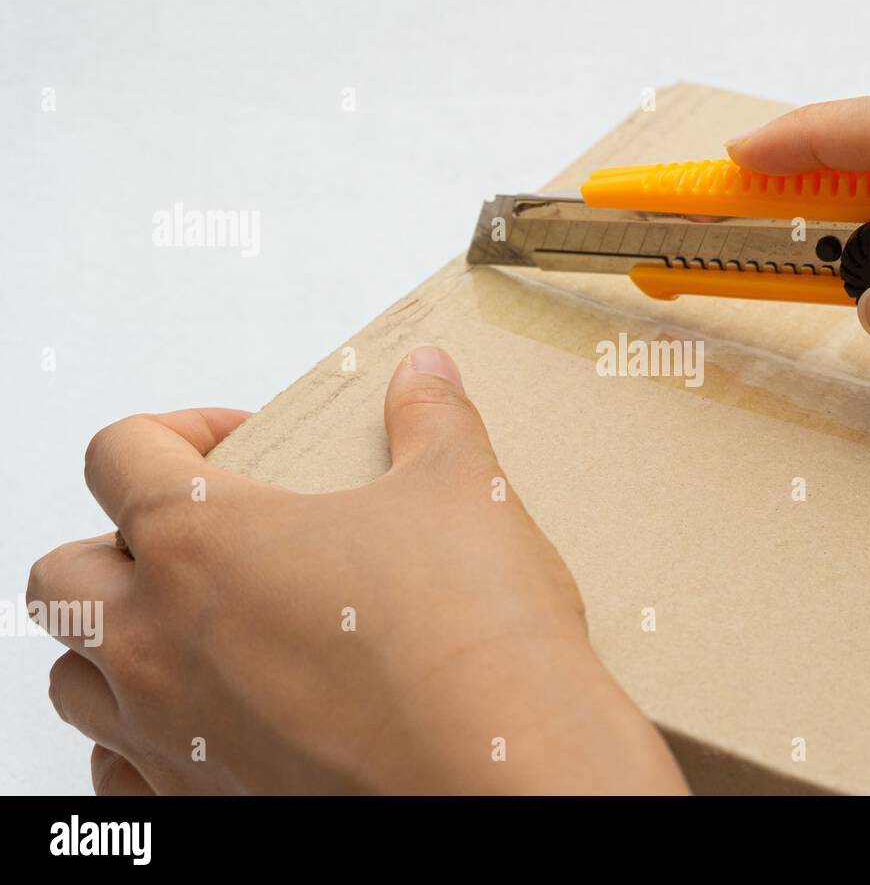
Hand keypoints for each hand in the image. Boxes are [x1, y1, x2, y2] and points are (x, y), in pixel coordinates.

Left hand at [29, 346, 686, 794]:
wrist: (498, 769)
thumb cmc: (469, 632)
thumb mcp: (462, 488)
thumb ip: (432, 416)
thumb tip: (427, 373)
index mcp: (202, 539)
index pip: (118, 453)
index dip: (176, 429)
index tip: (236, 441)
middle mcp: (158, 637)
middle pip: (66, 574)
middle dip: (118, 542)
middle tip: (205, 540)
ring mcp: (170, 731)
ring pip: (74, 679)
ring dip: (115, 643)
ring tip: (198, 629)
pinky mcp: (202, 801)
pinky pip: (116, 773)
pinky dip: (138, 739)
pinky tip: (207, 720)